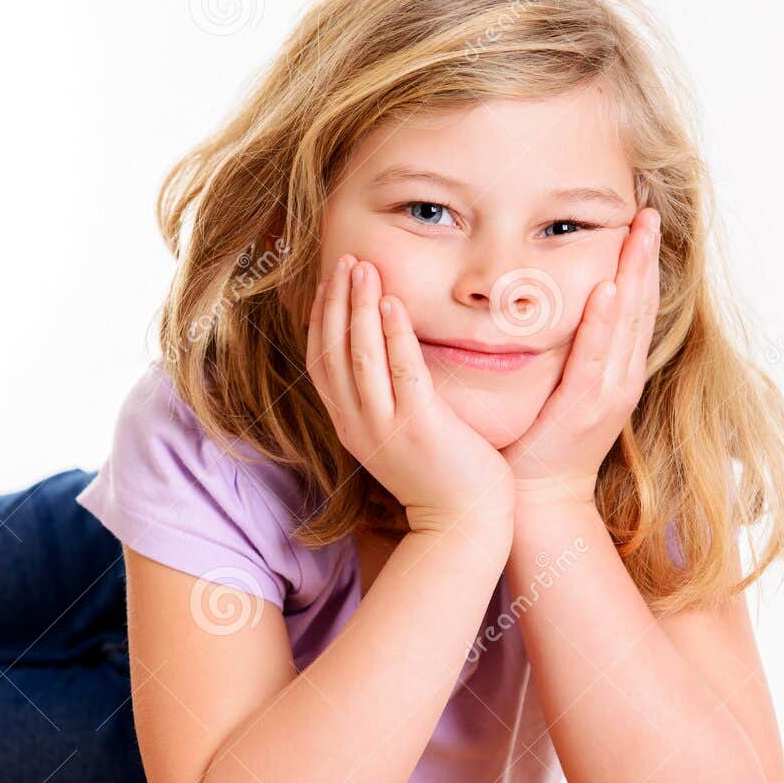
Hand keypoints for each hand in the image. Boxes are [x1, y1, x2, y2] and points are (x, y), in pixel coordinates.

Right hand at [306, 254, 515, 534]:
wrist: (463, 522)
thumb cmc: (440, 476)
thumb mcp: (398, 436)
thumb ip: (386, 401)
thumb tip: (386, 360)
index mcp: (350, 425)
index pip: (320, 363)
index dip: (320, 319)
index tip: (329, 283)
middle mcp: (358, 424)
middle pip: (332, 351)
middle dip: (335, 301)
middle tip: (345, 260)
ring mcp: (385, 425)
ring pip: (359, 354)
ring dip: (357, 306)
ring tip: (364, 267)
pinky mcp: (419, 425)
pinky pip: (400, 369)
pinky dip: (393, 332)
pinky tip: (392, 302)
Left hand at [500, 207, 661, 507]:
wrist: (536, 500)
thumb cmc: (538, 443)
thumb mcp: (560, 388)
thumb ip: (566, 351)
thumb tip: (554, 307)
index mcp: (616, 372)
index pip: (634, 307)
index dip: (640, 264)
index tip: (641, 221)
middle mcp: (619, 379)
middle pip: (640, 306)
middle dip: (644, 257)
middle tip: (648, 211)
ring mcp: (605, 394)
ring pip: (626, 323)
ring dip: (633, 275)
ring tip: (638, 232)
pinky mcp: (581, 409)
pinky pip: (594, 357)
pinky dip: (603, 323)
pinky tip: (606, 289)